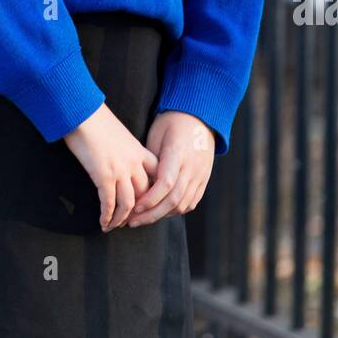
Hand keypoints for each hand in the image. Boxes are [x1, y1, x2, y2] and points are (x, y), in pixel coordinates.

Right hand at [63, 103, 159, 231]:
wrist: (82, 112)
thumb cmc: (95, 119)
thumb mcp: (118, 133)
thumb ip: (124, 148)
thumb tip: (120, 159)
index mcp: (139, 151)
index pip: (158, 176)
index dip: (154, 193)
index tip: (147, 203)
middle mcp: (133, 162)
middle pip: (145, 194)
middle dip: (138, 211)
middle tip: (129, 221)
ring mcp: (120, 170)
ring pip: (128, 204)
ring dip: (121, 219)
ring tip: (113, 226)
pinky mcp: (103, 175)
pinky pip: (109, 204)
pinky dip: (107, 216)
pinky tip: (103, 222)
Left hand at [125, 111, 214, 226]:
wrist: (199, 116)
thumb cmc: (172, 122)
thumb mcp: (156, 134)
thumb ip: (151, 161)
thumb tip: (140, 185)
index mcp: (178, 153)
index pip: (165, 183)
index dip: (150, 199)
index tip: (135, 207)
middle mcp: (192, 166)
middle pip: (173, 199)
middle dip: (152, 214)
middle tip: (133, 221)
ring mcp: (201, 174)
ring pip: (183, 204)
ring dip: (163, 215)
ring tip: (144, 219)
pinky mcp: (204, 179)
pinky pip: (192, 202)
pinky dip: (177, 210)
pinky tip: (162, 212)